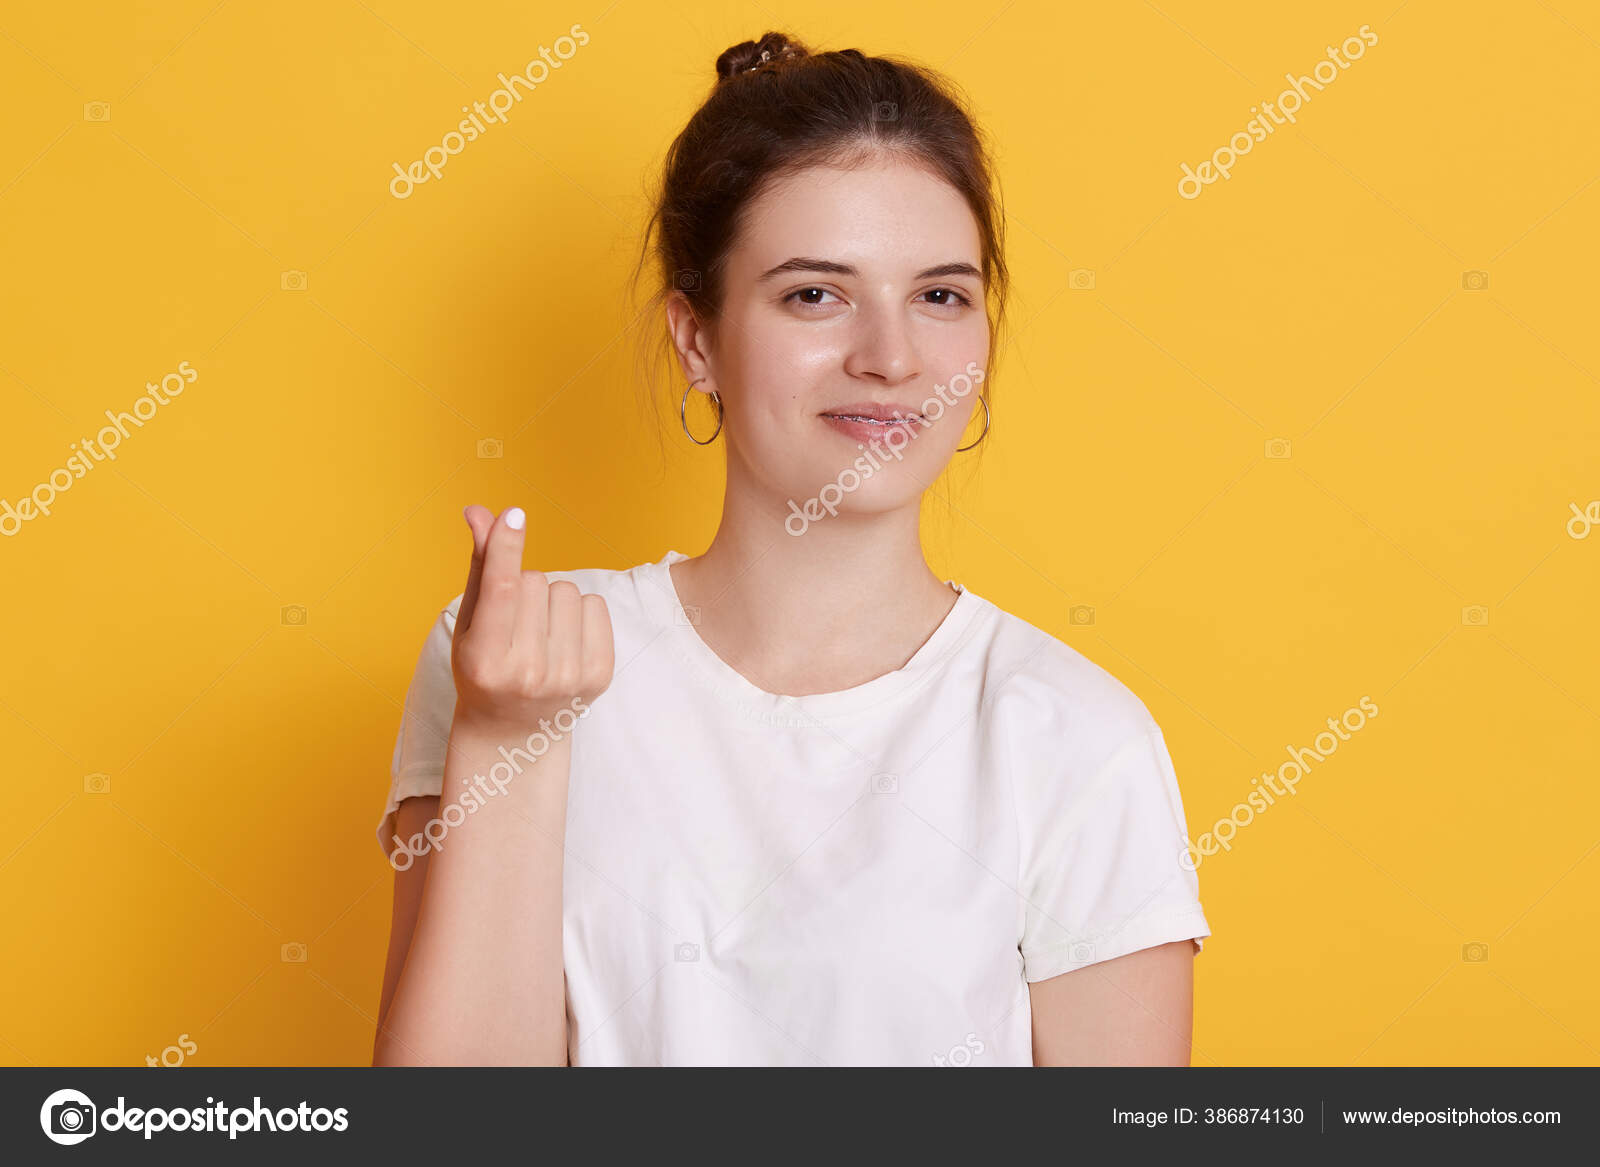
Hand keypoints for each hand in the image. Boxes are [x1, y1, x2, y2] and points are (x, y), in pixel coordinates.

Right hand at [451, 505, 613, 731]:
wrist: (514, 731)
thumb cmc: (483, 669)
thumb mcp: (470, 624)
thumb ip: (480, 566)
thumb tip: (480, 512)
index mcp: (486, 660)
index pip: (502, 590)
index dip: (507, 547)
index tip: (515, 514)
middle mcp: (529, 671)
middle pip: (536, 581)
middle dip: (524, 586)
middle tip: (514, 623)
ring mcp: (568, 676)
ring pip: (567, 589)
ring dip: (552, 600)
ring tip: (538, 633)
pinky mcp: (600, 675)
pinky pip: (595, 605)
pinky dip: (579, 613)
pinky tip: (563, 640)